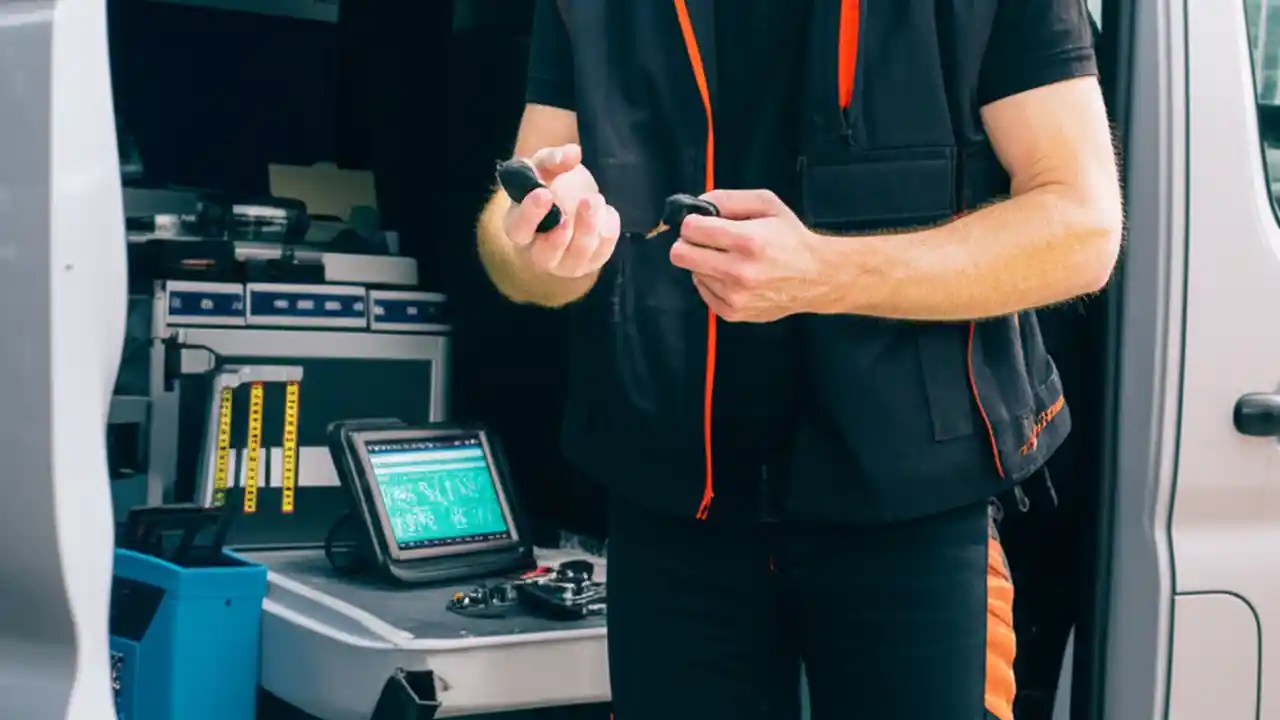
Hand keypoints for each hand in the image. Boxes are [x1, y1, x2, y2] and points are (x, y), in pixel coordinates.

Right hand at [503, 144, 620, 278]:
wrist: (570, 197)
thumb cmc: (547, 182)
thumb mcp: (544, 164)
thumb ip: (553, 158)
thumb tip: (572, 154)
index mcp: (518, 226)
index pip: (518, 229)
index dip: (530, 214)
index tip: (544, 193)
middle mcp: (538, 252)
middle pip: (546, 254)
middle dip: (565, 231)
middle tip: (584, 201)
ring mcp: (565, 262)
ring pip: (576, 259)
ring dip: (590, 228)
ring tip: (596, 199)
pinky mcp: (591, 262)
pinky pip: (601, 254)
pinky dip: (607, 231)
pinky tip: (606, 211)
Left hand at [669, 189, 826, 321]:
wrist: (816, 277)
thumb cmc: (791, 238)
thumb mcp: (767, 204)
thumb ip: (728, 198)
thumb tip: (697, 203)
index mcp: (747, 240)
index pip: (691, 229)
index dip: (692, 222)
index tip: (701, 222)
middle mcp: (739, 271)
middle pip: (680, 255)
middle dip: (688, 243)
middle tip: (705, 240)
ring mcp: (734, 296)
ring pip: (692, 272)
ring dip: (704, 263)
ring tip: (730, 259)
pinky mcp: (732, 312)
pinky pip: (702, 291)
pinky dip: (712, 280)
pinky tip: (731, 275)